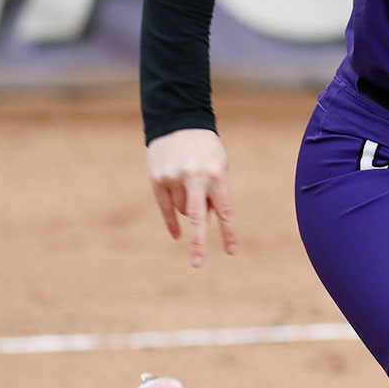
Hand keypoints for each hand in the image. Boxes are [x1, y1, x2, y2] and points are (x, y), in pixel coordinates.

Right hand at [146, 128, 237, 267]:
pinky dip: (172, 221)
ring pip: (183, 210)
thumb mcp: (220, 167)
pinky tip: (177, 234)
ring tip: (192, 186)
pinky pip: (165, 208)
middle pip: (198, 217)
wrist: (178, 123)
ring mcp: (174, 178)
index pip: (225, 210)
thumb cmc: (206, 150)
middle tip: (198, 264)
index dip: (228, 232)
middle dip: (199, 242)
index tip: (231, 251)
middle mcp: (195, 178)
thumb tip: (204, 222)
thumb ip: (216, 194)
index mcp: (217, 175)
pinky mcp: (157, 179)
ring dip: (189, 208)